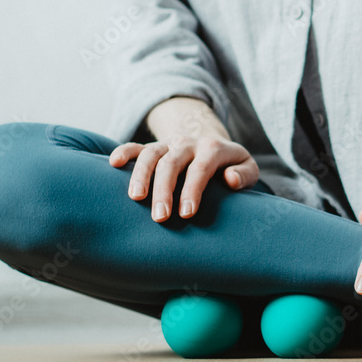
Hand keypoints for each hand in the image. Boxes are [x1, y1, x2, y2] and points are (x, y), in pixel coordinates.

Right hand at [109, 135, 257, 221]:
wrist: (213, 144)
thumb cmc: (232, 166)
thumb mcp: (247, 167)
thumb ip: (245, 173)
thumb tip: (231, 179)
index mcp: (212, 149)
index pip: (200, 169)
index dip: (192, 190)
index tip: (186, 214)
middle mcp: (188, 143)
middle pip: (172, 163)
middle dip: (164, 190)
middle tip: (160, 217)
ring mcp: (168, 144)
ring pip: (151, 154)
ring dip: (141, 175)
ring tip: (136, 198)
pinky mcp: (154, 147)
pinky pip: (135, 146)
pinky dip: (123, 152)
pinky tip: (114, 164)